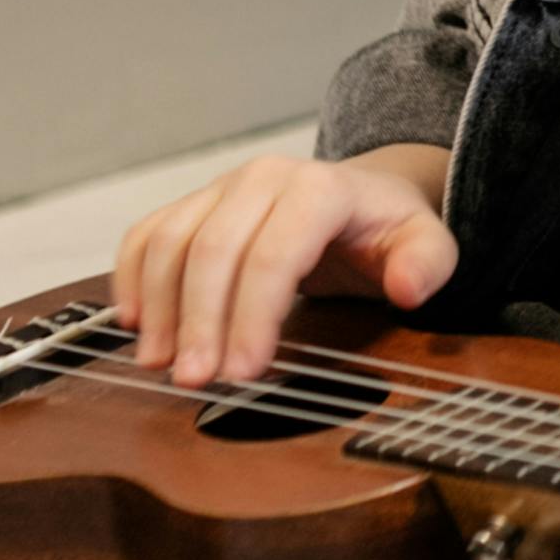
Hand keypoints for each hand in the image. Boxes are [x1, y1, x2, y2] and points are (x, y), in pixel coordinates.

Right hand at [114, 142, 457, 387]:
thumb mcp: (426, 243)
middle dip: (199, 322)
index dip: (252, 317)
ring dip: (158, 307)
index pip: (274, 255)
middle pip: (213, 251)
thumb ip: (427, 264)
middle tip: (195, 381)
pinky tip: (135, 323)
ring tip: (160, 364)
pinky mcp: (193, 205)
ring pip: (170, 242)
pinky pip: (146, 234)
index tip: (243, 372)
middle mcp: (262, 179)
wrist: (360, 197)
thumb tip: (408, 287)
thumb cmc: (385, 229)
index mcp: (319, 188)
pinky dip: (131, 278)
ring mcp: (221, 188)